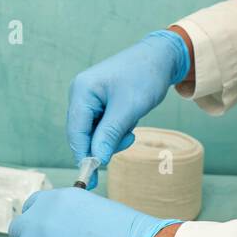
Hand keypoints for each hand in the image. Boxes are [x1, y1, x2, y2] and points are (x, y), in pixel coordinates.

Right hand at [66, 30, 189, 166]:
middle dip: (104, 143)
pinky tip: (130, 117)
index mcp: (82, 91)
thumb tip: (96, 160)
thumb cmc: (144, 76)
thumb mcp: (129, 108)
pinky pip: (103, 125)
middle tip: (129, 139)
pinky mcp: (100, 101)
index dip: (83, 155)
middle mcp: (81, 94)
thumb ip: (109, 134)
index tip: (90, 178)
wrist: (161, 57)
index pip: (76, 131)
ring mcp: (89, 98)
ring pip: (95, 131)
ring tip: (132, 122)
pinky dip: (117, 128)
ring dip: (113, 135)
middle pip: (83, 133)